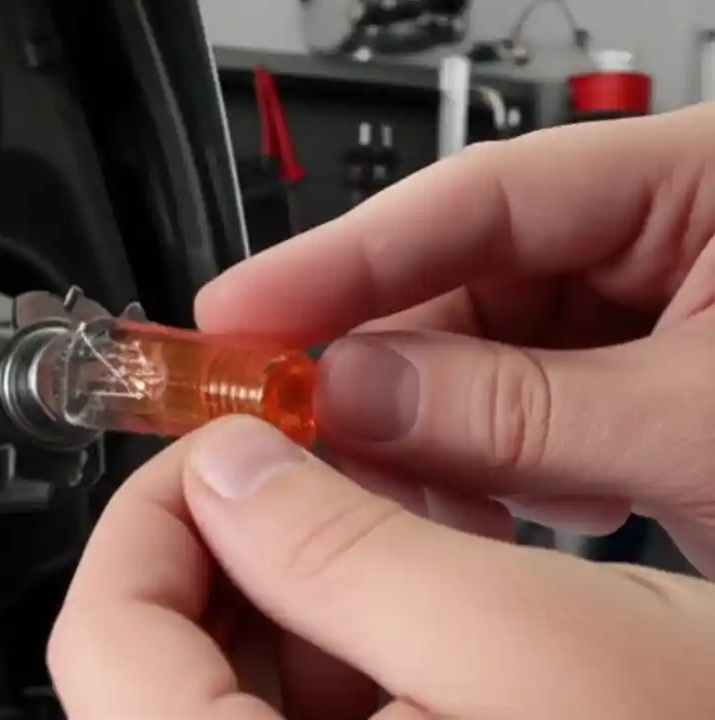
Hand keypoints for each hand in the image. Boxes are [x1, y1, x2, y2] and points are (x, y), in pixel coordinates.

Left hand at [48, 417, 714, 718]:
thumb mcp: (528, 639)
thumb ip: (342, 552)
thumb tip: (229, 475)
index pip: (102, 640)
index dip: (154, 513)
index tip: (225, 447)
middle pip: (152, 664)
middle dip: (238, 549)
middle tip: (324, 479)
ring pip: (221, 690)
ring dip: (298, 593)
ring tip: (404, 540)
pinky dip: (343, 649)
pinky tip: (423, 608)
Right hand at [196, 102, 714, 573]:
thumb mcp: (700, 429)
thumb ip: (523, 411)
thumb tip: (353, 394)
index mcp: (699, 183)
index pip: (484, 196)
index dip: (345, 257)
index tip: (238, 312)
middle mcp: (661, 238)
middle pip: (465, 284)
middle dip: (383, 377)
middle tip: (291, 429)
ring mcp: (644, 316)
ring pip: (477, 362)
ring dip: (431, 442)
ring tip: (419, 499)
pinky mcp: (627, 392)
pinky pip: (516, 413)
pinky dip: (483, 470)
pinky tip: (487, 507)